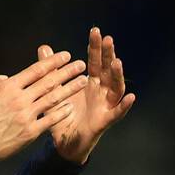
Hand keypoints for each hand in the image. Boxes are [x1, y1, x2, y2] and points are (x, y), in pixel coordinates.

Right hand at [0, 50, 87, 163]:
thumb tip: (4, 77)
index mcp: (7, 87)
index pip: (35, 70)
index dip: (52, 62)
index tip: (65, 55)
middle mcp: (20, 99)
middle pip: (49, 82)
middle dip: (67, 71)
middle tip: (81, 64)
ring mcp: (27, 116)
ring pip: (53, 99)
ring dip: (70, 89)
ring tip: (83, 81)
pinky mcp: (30, 132)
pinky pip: (50, 120)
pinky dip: (61, 113)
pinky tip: (71, 107)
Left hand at [39, 27, 134, 164]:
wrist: (63, 143)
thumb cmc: (63, 116)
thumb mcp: (53, 91)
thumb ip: (51, 70)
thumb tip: (44, 48)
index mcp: (89, 83)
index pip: (94, 62)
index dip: (95, 47)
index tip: (95, 31)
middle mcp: (100, 92)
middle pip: (106, 70)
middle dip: (108, 54)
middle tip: (107, 39)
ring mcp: (105, 106)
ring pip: (116, 88)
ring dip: (117, 75)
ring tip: (116, 62)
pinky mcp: (105, 121)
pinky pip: (117, 113)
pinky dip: (124, 106)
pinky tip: (131, 97)